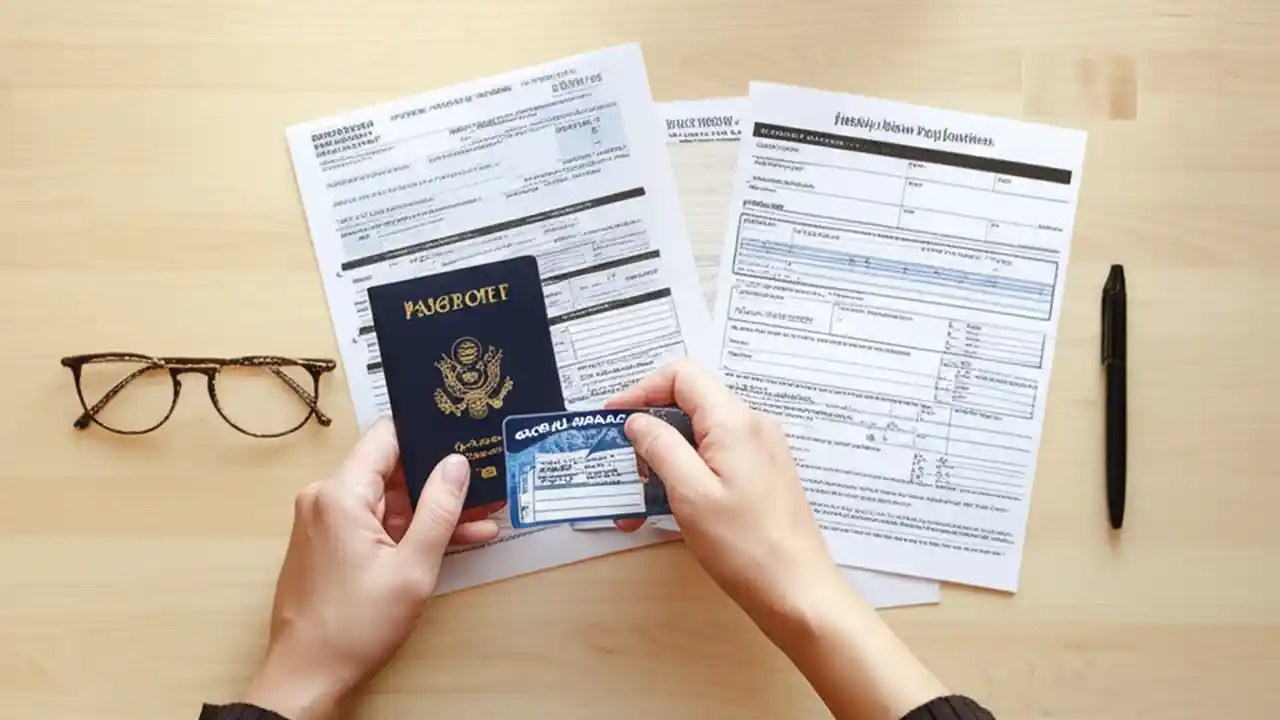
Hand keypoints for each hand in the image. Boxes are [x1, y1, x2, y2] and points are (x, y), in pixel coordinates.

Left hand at [243, 419, 500, 719]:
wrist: (307, 675)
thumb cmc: (354, 627)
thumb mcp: (412, 568)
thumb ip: (439, 511)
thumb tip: (457, 464)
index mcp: (340, 494)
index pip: (386, 437)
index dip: (426, 433)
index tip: (460, 433)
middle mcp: (325, 499)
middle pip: (390, 469)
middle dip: (438, 478)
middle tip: (483, 479)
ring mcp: (325, 522)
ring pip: (387, 499)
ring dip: (430, 509)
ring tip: (482, 515)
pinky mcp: (329, 543)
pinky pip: (375, 522)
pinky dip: (409, 529)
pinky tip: (452, 539)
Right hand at [606, 361, 842, 630]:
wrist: (797, 590)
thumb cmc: (746, 546)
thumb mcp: (690, 493)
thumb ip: (660, 447)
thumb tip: (639, 421)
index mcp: (735, 422)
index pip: (682, 376)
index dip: (642, 389)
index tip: (614, 416)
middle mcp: (752, 426)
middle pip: (690, 404)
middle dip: (650, 430)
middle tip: (625, 466)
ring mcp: (760, 450)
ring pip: (699, 436)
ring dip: (664, 459)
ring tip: (639, 499)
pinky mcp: (762, 474)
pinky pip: (715, 458)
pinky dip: (686, 474)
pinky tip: (667, 507)